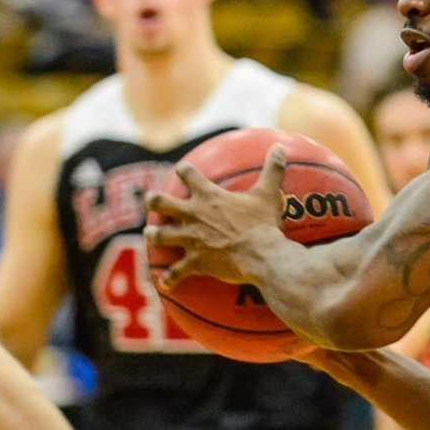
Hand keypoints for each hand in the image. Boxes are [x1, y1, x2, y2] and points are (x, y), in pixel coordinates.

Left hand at [144, 146, 287, 290]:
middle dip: (154, 201)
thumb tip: (280, 146)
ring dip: (154, 235)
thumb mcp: (269, 194)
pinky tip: (164, 283)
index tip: (182, 170)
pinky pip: (177, 272)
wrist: (262, 256)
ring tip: (149, 234)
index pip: (189, 176)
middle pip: (163, 204)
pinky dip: (170, 278)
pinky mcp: (195, 262)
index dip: (184, 171)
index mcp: (209, 197)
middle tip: (151, 200)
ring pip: (162, 236)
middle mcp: (194, 216)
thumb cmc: (263, 224)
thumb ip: (272, 169)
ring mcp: (191, 240)